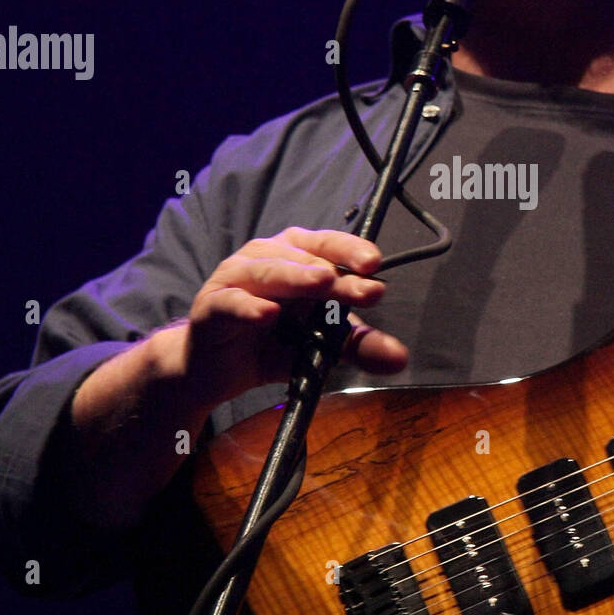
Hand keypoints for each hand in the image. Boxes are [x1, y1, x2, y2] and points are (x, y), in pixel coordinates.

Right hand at [184, 228, 407, 406]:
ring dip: (297, 277)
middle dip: (336, 274)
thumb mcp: (320, 345)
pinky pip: (232, 302)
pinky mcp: (213, 305)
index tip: (376, 265)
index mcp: (296, 256)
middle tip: (363, 289)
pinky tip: (268, 314)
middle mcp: (266, 257)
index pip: (327, 244)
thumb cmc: (271, 344)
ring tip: (323, 283)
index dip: (351, 250)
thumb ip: (357, 346)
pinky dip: (249, 307)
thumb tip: (400, 358)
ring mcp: (236, 277)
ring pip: (268, 271)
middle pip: (305, 260)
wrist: (216, 370)